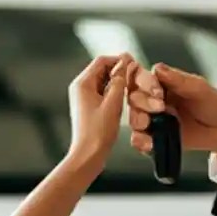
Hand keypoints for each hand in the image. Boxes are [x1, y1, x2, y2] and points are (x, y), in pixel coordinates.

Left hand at [66, 53, 132, 173]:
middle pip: (102, 69)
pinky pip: (103, 91)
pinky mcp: (89, 106)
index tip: (135, 63)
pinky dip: (114, 92)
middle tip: (136, 76)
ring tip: (132, 88)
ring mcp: (84, 97)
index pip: (102, 61)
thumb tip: (125, 62)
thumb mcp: (113, 104)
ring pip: (104, 80)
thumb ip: (119, 81)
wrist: (88, 156)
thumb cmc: (98, 133)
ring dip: (118, 82)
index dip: (119, 59)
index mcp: (82, 83)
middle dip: (119, 71)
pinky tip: (124, 99)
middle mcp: (80, 87)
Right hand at [127, 63, 216, 162]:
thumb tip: (158, 68)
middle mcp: (154, 100)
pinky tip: (148, 142)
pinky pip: (141, 140)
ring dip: (137, 120)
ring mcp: (154, 119)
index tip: (157, 91)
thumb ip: (179, 80)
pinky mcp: (156, 138)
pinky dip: (141, 141)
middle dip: (142, 102)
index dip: (144, 83)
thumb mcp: (201, 89)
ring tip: (148, 124)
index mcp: (163, 83)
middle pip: (133, 97)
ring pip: (134, 118)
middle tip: (159, 108)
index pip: (141, 77)